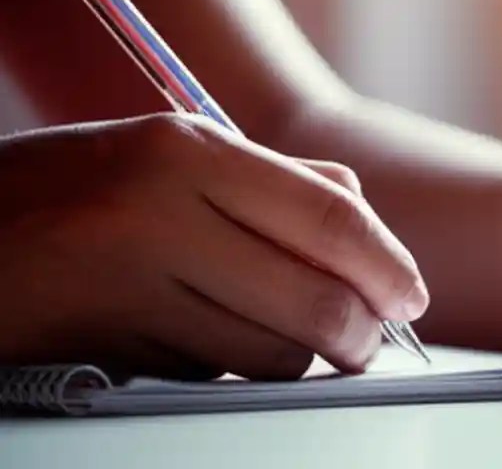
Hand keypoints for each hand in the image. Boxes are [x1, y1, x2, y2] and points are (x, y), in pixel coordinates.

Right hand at [0, 114, 427, 379]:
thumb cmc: (72, 186)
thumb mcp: (170, 148)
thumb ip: (276, 178)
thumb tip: (367, 216)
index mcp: (185, 153)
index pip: (329, 219)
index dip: (389, 265)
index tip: (411, 296)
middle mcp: (159, 220)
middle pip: (315, 302)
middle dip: (361, 332)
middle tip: (369, 336)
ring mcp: (129, 293)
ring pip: (271, 354)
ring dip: (300, 354)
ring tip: (291, 330)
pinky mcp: (108, 354)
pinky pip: (212, 373)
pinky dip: (234, 363)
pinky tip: (210, 331)